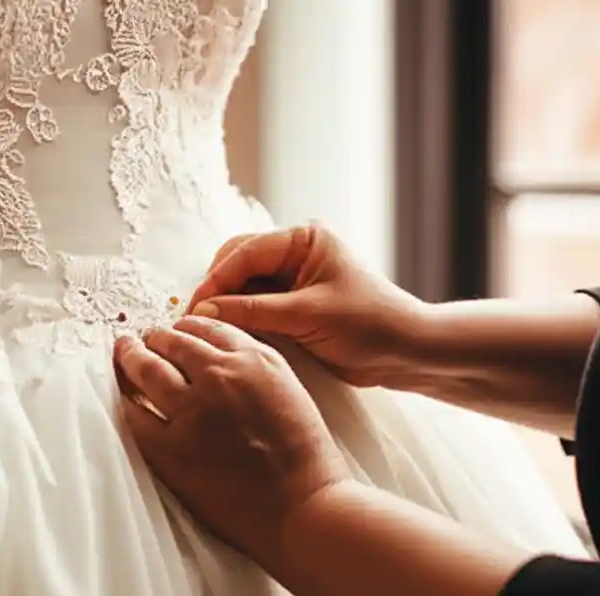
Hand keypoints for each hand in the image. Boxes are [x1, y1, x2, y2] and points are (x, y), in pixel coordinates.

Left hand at [114, 315, 350, 563]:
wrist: (305, 507)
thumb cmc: (305, 459)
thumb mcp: (289, 390)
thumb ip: (256, 367)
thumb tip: (219, 357)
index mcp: (255, 360)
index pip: (208, 326)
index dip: (186, 327)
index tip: (177, 331)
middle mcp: (221, 376)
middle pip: (173, 343)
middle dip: (154, 338)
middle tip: (141, 340)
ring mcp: (193, 410)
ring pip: (147, 369)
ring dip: (131, 358)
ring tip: (125, 354)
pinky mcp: (171, 448)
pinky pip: (135, 416)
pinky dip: (126, 403)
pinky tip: (124, 400)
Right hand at [187, 224, 428, 386]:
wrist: (405, 352)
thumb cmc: (368, 325)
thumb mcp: (306, 316)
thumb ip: (253, 311)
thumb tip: (204, 309)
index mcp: (303, 239)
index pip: (244, 253)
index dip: (215, 281)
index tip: (193, 309)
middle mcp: (295, 252)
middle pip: (237, 263)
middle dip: (216, 290)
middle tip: (196, 321)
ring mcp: (293, 277)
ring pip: (242, 284)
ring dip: (225, 304)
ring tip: (207, 330)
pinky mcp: (292, 302)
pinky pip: (254, 303)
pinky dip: (239, 317)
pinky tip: (227, 334)